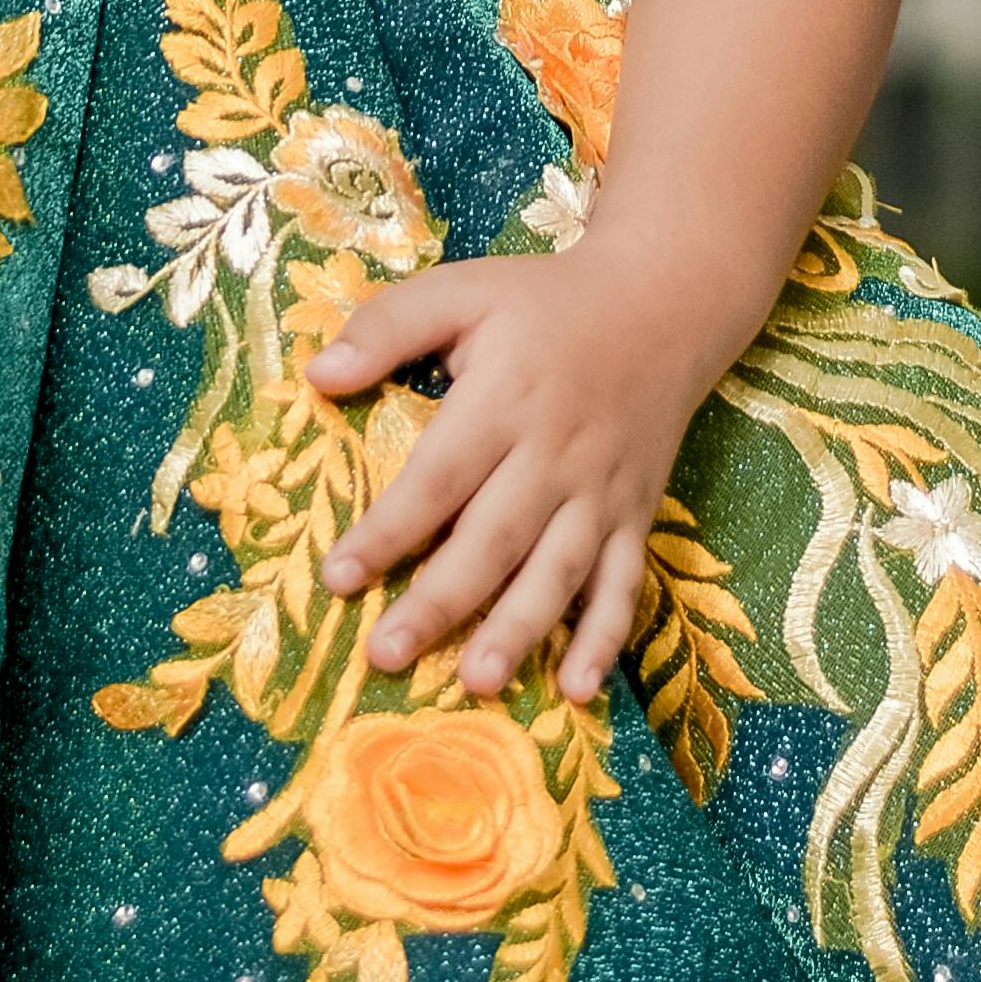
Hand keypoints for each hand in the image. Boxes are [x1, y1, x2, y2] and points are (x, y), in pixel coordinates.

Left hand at [302, 236, 721, 705]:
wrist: (662, 302)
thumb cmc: (543, 303)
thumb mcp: (463, 292)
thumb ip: (389, 325)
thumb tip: (318, 376)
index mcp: (505, 399)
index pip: (438, 476)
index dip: (388, 530)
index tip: (338, 576)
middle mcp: (555, 455)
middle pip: (493, 538)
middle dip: (440, 601)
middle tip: (385, 655)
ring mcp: (601, 491)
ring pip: (558, 572)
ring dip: (519, 630)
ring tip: (478, 682)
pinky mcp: (636, 514)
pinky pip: (624, 584)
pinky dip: (605, 638)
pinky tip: (578, 689)